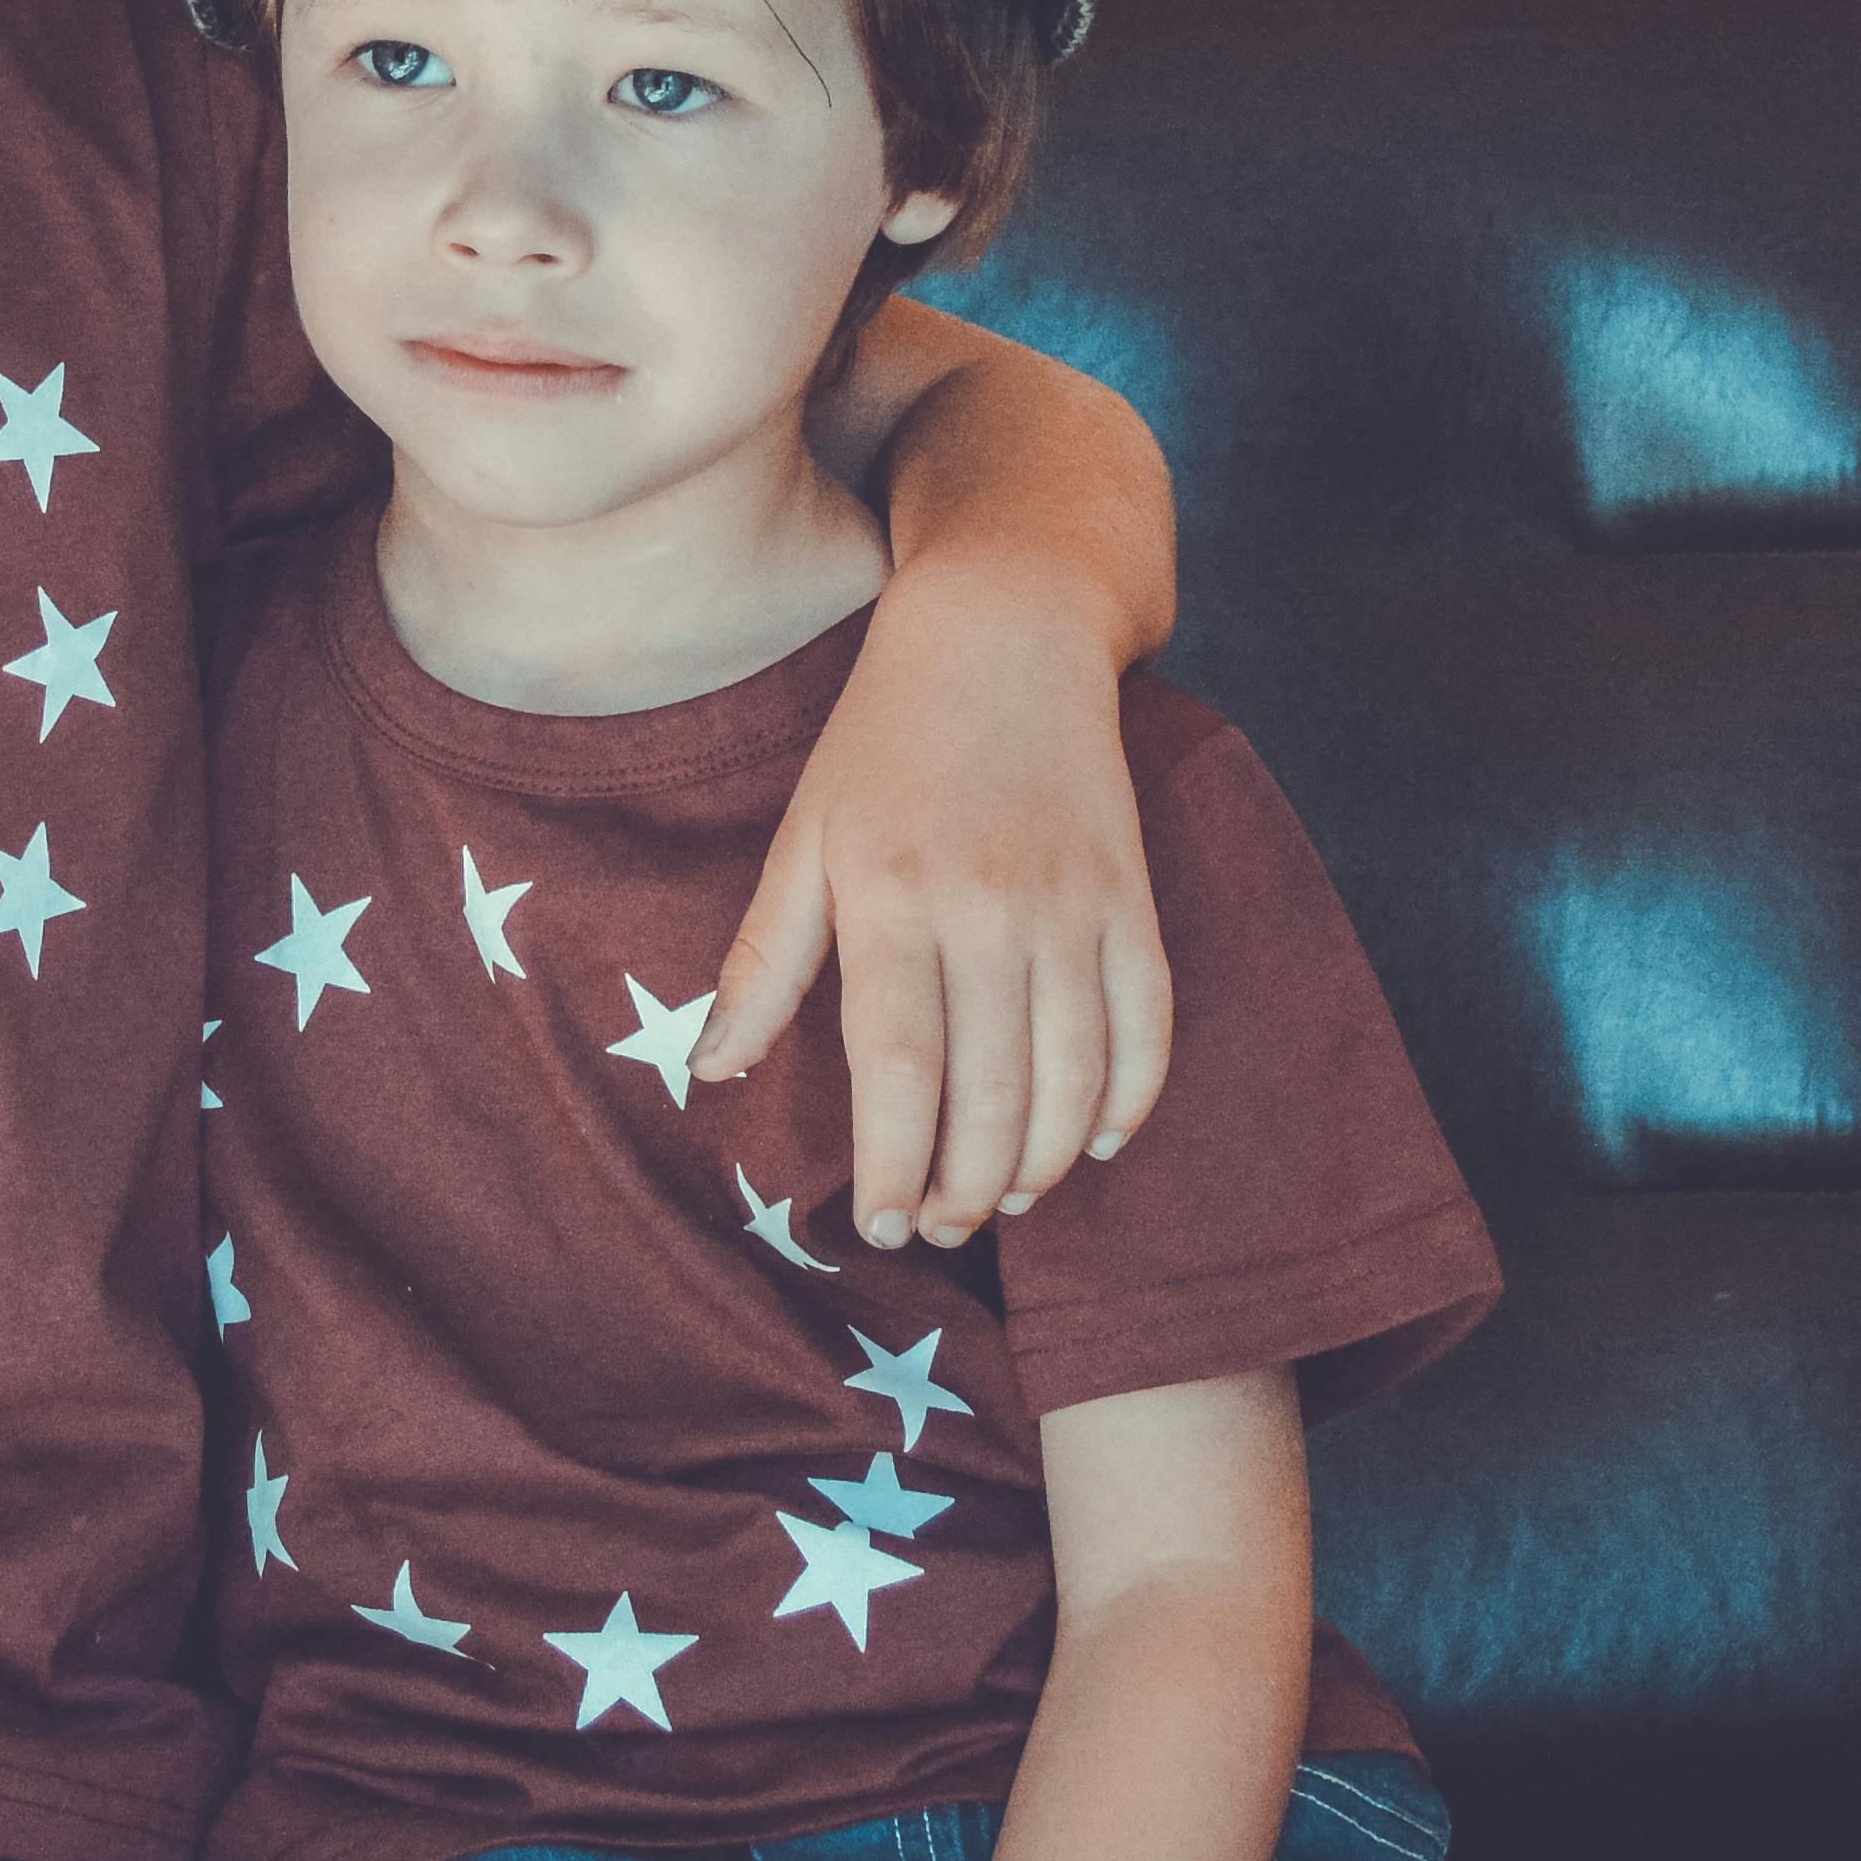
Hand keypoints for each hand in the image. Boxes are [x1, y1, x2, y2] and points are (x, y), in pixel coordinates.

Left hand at [699, 567, 1173, 1248]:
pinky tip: (1097, 1141)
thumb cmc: (883, 742)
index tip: (881, 1227)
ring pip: (1074, 1077)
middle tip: (937, 1228)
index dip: (894, 1165)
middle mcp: (989, 909)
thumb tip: (712, 1070)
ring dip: (1042, 1161)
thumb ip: (764, 961)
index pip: (900, 1072)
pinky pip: (1148, 1026)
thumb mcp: (804, 838)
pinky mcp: (1132, 897)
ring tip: (1001, 1197)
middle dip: (964, 1185)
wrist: (1005, 632)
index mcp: (892, 898)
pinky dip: (1130, 1099)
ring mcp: (1073, 905)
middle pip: (992, 1093)